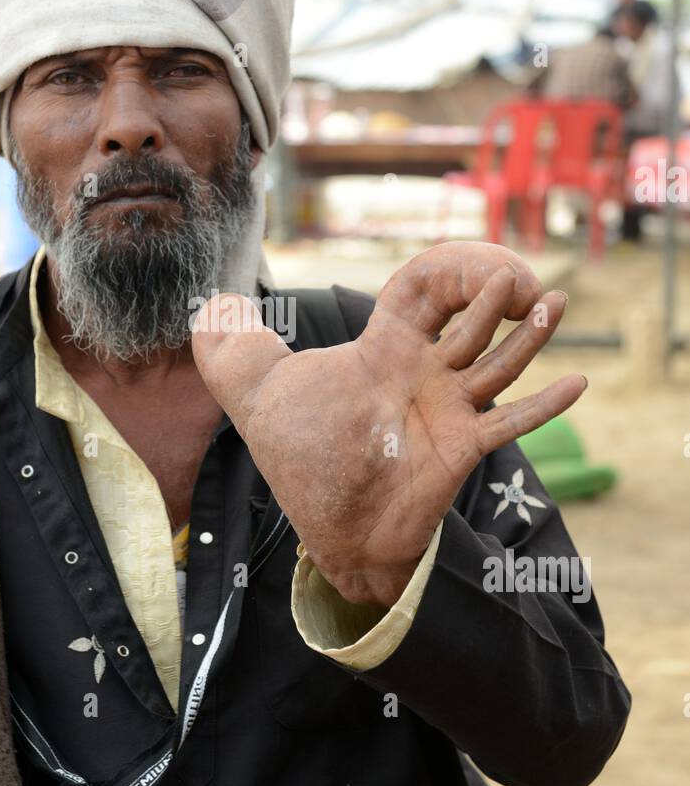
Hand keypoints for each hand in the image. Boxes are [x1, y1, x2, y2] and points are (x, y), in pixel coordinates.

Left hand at [191, 242, 585, 609]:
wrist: (328, 528)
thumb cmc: (300, 458)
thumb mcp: (257, 394)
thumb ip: (232, 349)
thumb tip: (207, 306)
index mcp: (383, 349)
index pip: (420, 290)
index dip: (443, 268)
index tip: (466, 257)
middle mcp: (423, 373)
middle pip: (469, 319)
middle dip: (493, 295)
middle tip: (516, 275)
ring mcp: (448, 410)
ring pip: (497, 361)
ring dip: (527, 335)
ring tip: (554, 303)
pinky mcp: (462, 450)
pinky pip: (511, 422)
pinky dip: (545, 405)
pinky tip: (577, 383)